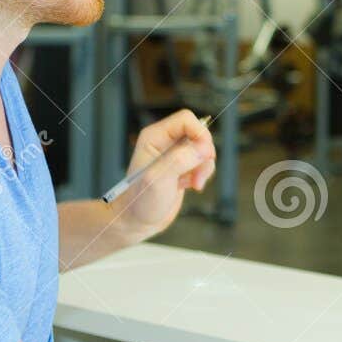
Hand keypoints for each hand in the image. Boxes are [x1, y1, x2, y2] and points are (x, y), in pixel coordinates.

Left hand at [113, 110, 215, 239]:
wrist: (137, 221)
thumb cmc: (139, 201)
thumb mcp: (158, 179)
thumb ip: (180, 160)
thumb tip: (204, 148)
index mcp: (154, 137)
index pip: (185, 119)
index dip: (199, 133)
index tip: (204, 152)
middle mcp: (165, 142)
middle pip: (198, 134)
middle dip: (204, 154)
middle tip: (198, 173)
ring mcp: (175, 155)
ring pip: (203, 150)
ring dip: (204, 167)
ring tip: (194, 183)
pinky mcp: (183, 167)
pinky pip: (203, 163)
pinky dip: (203, 175)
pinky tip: (191, 186)